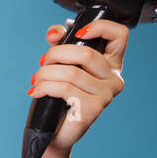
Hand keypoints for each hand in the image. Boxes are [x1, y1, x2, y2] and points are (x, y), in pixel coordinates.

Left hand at [30, 19, 128, 152]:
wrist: (53, 130)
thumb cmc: (58, 96)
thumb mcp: (60, 63)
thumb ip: (60, 43)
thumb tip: (55, 32)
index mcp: (111, 64)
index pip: (120, 34)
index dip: (100, 26)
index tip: (77, 33)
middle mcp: (114, 79)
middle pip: (85, 53)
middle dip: (55, 54)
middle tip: (43, 63)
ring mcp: (106, 95)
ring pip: (70, 72)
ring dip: (45, 73)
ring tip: (36, 80)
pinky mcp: (92, 109)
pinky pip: (64, 89)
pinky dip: (44, 87)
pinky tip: (36, 91)